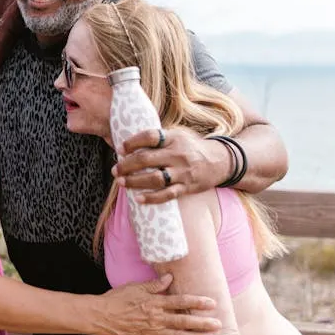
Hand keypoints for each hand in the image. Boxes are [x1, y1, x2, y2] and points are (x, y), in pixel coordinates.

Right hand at [97, 273, 219, 334]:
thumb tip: (170, 278)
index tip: (212, 303)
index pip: (180, 301)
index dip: (196, 302)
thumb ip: (154, 285)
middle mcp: (155, 318)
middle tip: (219, 324)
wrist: (99, 315)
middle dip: (202, 323)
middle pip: (183, 321)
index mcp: (154, 302)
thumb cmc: (116, 298)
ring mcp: (150, 332)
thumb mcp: (135, 287)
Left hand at [112, 127, 229, 204]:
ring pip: (154, 178)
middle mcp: (178, 154)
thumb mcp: (178, 136)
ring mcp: (182, 172)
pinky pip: (167, 194)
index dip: (132, 142)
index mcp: (174, 138)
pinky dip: (151, 197)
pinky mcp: (186, 187)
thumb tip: (130, 145)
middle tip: (115, 169)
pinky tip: (138, 198)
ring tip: (121, 182)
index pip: (150, 136)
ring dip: (134, 181)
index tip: (120, 149)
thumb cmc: (191, 148)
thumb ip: (159, 139)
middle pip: (147, 159)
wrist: (219, 161)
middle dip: (127, 165)